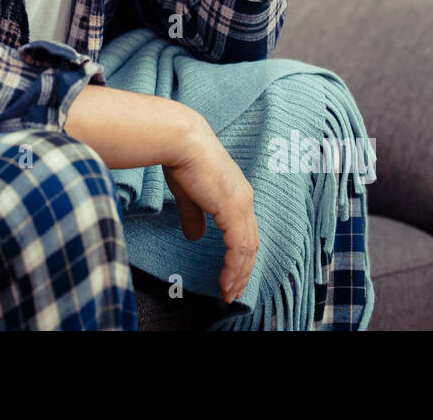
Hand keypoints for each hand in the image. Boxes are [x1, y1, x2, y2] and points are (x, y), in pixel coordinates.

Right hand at [163, 117, 259, 304]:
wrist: (181, 140)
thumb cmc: (182, 159)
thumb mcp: (189, 194)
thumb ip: (195, 216)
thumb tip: (195, 237)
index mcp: (236, 194)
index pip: (244, 232)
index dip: (239, 256)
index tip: (230, 275)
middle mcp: (245, 199)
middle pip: (250, 244)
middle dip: (242, 271)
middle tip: (233, 291)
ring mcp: (241, 204)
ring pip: (247, 249)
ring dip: (238, 274)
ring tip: (229, 293)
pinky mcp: (233, 208)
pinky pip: (238, 247)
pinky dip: (233, 267)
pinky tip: (226, 281)